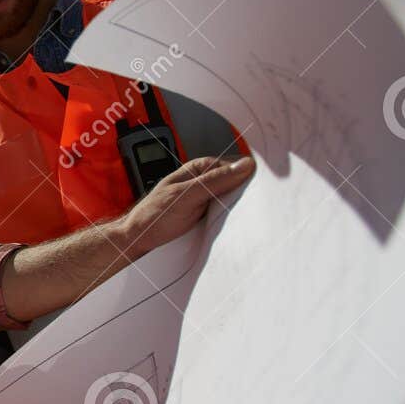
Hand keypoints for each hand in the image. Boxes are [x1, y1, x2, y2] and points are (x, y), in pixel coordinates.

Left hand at [117, 155, 254, 257]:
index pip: (235, 166)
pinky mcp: (206, 211)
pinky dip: (232, 216)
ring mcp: (206, 195)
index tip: (265, 188)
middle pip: (236, 182)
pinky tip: (238, 223)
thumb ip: (213, 181)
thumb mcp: (185, 197)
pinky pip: (226, 211)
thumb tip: (243, 166)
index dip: (251, 177)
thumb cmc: (153, 216)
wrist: (138, 238)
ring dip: (241, 206)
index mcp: (200, 167)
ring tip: (252, 215)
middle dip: (248, 192)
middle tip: (261, 205)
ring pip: (233, 197)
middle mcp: (205, 179)